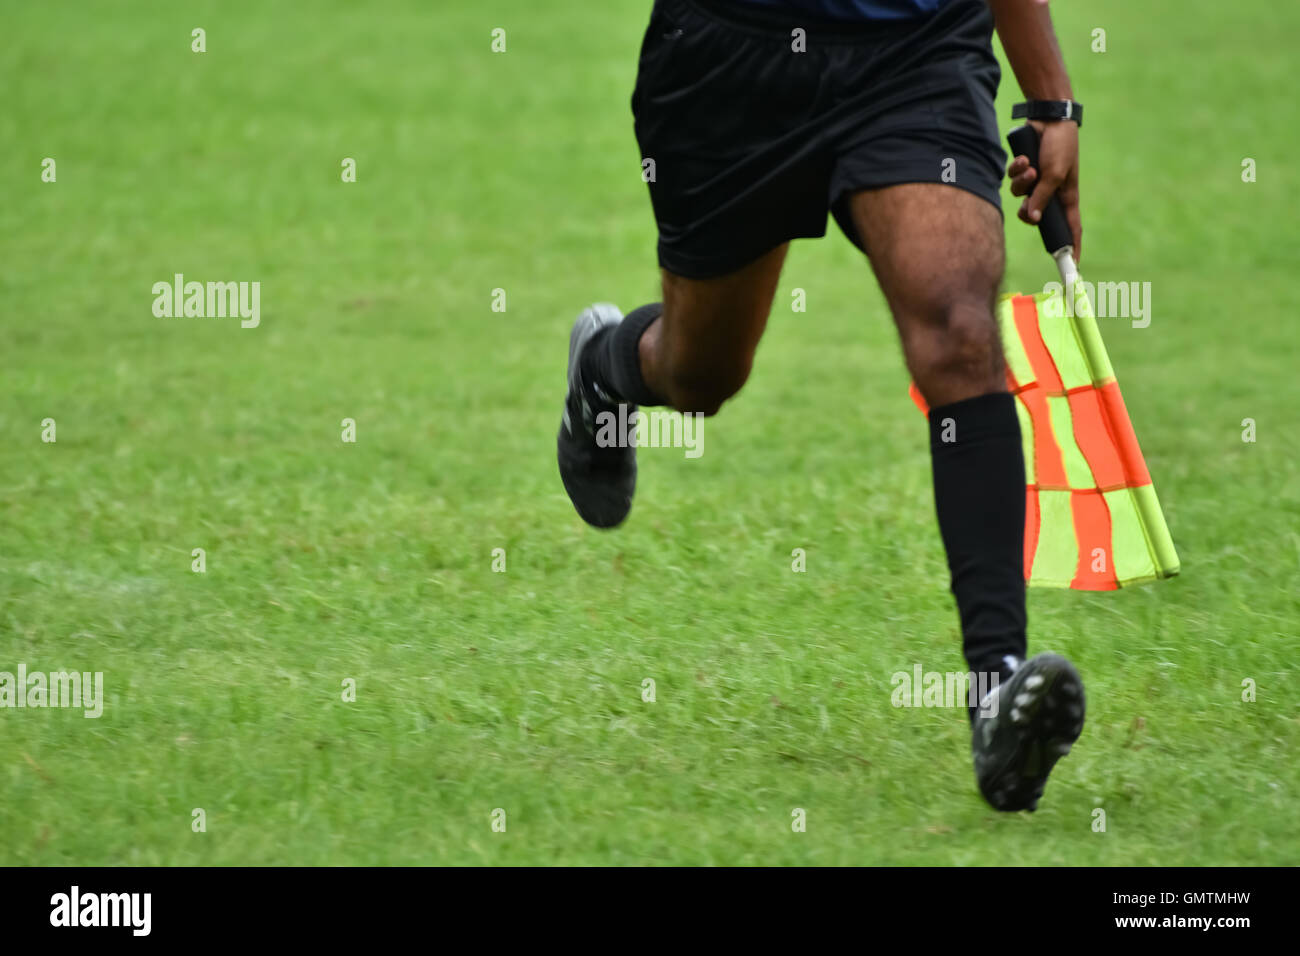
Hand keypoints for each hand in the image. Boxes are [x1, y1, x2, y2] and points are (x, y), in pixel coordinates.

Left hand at [1007, 119, 1081, 260]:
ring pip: (1019, 197)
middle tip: (1025, 207)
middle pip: (1034, 217)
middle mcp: (1050, 192)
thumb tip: (1032, 219)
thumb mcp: (1053, 175)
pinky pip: (1013, 181)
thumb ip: (1041, 198)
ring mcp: (1036, 182)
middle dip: (1027, 212)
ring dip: (1022, 184)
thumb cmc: (1060, 147)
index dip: (1072, 247)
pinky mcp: (1024, 172)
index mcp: (1066, 197)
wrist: (1049, 120)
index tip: (1071, 267)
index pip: (1071, 228)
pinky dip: (1017, 171)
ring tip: (1030, 168)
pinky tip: (1024, 159)